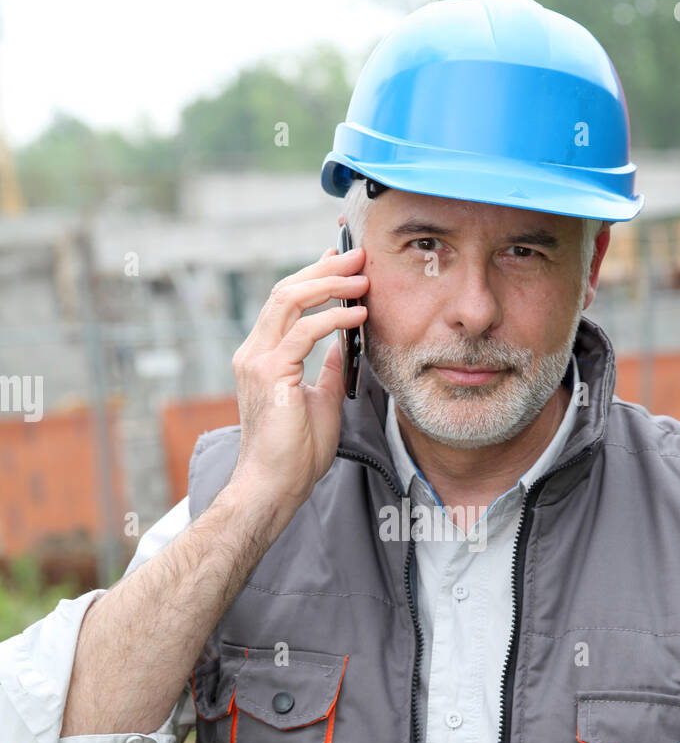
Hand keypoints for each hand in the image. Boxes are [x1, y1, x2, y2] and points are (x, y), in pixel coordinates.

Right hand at [228, 243, 367, 520]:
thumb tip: (348, 343)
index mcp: (262, 356)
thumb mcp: (323, 399)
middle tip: (359, 257)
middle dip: (325, 269)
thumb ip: (330, 368)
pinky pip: (304, 332)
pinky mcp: (268, 373)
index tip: (342, 261)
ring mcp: (257, 360)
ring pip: (289, 300)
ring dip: (330, 284)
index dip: (314, 276)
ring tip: (363, 280)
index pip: (286, 302)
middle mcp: (254, 352)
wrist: (275, 485)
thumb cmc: (296, 452)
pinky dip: (334, 318)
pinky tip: (359, 315)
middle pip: (286, 291)